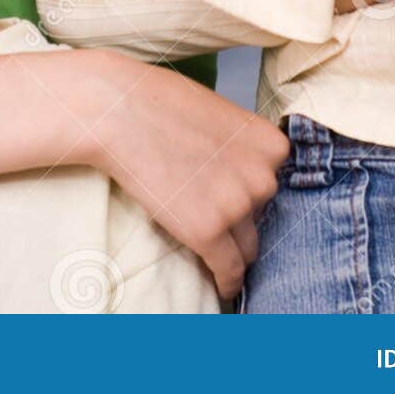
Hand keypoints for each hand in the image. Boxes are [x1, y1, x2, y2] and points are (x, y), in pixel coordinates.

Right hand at [89, 55, 286, 299]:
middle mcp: (264, 177)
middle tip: (210, 212)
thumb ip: (243, 148)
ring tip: (211, 246)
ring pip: (247, 246)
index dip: (247, 189)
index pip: (271, 182)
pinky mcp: (209, 232)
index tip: (232, 198)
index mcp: (272, 145)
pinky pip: (230, 270)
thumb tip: (245, 178)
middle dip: (239, 216)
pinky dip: (228, 283)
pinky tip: (223, 289)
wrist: (122, 112)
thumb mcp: (222, 117)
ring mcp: (238, 206)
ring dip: (231, 247)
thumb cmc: (164, 105)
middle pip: (261, 214)